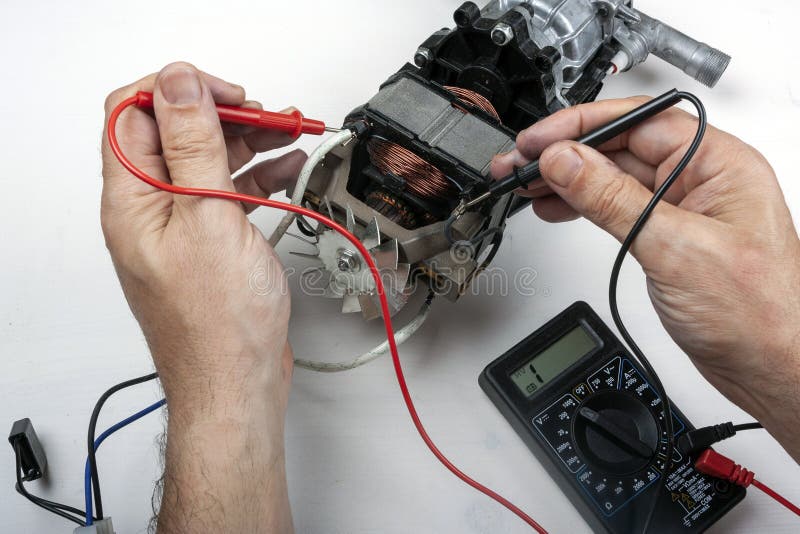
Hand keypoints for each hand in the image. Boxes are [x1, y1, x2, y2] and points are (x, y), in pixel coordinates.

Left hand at [101, 62, 303, 531]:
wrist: (238, 384)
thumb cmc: (220, 325)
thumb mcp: (207, 219)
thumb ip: (193, 146)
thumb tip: (179, 82)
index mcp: (133, 201)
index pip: (134, 113)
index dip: (179, 90)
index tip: (228, 94)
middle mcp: (150, 211)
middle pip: (178, 135)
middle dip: (225, 114)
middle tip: (270, 116)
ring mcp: (181, 228)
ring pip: (208, 162)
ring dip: (249, 142)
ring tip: (291, 135)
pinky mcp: (210, 243)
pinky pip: (229, 192)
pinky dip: (258, 175)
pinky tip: (288, 169)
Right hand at [492, 97, 799, 460]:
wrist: (774, 368)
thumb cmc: (759, 313)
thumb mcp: (674, 247)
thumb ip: (612, 200)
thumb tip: (566, 161)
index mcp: (718, 163)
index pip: (638, 122)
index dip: (581, 127)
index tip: (538, 141)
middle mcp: (700, 180)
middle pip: (620, 147)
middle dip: (564, 153)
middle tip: (519, 164)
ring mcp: (682, 209)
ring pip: (612, 178)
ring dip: (566, 180)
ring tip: (525, 186)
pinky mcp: (667, 237)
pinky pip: (616, 208)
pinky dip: (581, 207)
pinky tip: (556, 207)